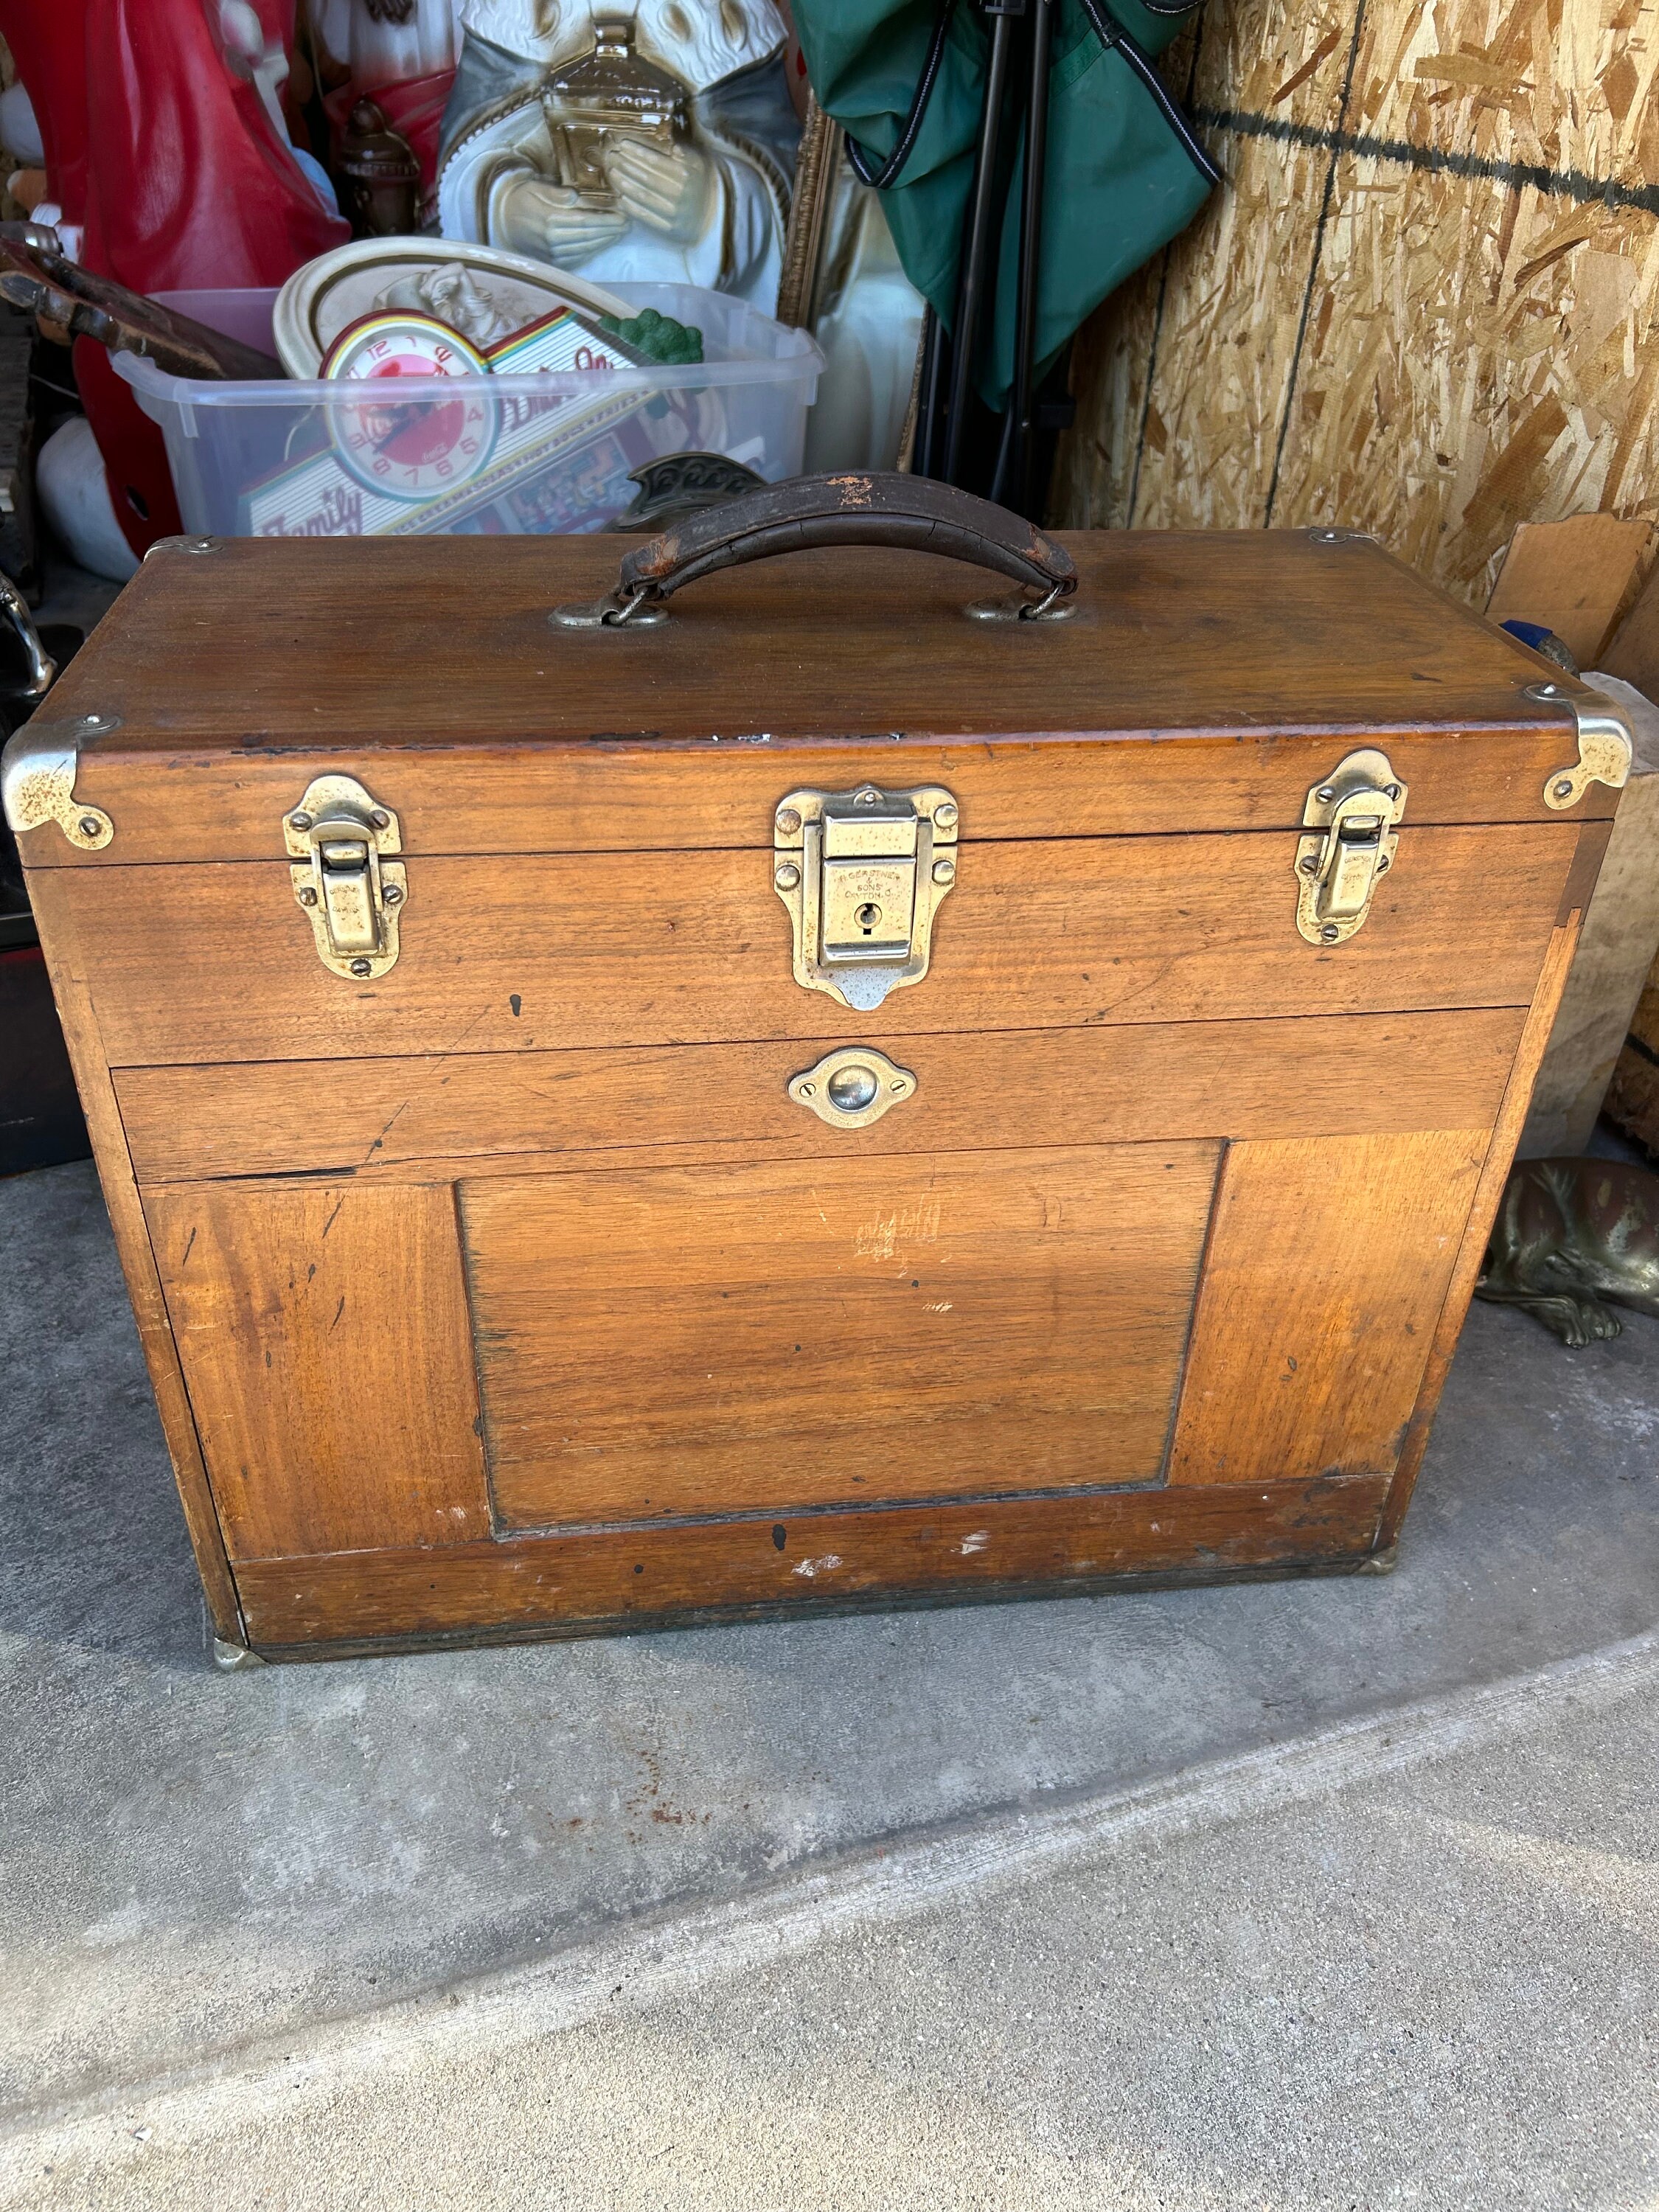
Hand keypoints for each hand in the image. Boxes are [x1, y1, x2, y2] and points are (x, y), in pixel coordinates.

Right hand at [494, 177, 628, 264]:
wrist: (504, 221)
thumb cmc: (523, 199)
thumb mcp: (536, 188)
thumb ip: (557, 193)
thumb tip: (576, 196)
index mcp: (550, 220)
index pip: (586, 221)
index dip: (606, 220)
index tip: (623, 216)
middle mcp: (553, 241)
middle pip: (589, 236)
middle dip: (610, 231)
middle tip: (627, 225)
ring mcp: (554, 254)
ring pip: (586, 249)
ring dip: (605, 242)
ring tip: (619, 233)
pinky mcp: (554, 262)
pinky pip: (579, 258)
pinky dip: (593, 251)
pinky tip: (604, 243)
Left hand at [602, 135, 714, 246]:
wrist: (713, 218)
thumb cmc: (701, 185)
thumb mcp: (699, 165)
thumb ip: (685, 154)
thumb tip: (672, 147)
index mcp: (685, 175)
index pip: (656, 161)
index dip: (637, 152)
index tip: (622, 143)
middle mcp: (679, 194)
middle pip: (646, 177)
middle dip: (626, 165)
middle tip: (611, 156)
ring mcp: (673, 213)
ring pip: (643, 196)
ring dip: (624, 184)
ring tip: (612, 173)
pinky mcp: (668, 229)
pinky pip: (645, 217)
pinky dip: (631, 207)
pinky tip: (620, 197)